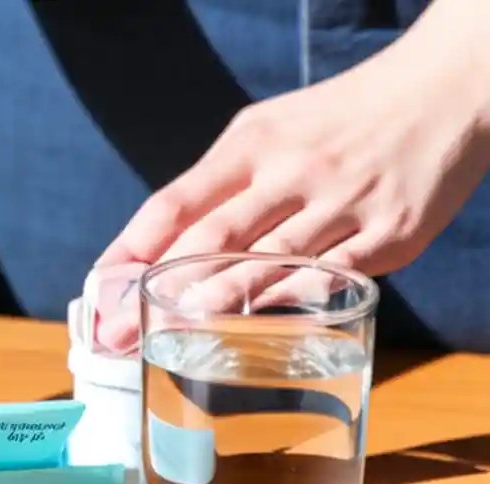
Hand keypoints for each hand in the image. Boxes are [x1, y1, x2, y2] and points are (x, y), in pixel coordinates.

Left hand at [94, 2, 489, 350]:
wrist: (444, 90)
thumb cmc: (336, 122)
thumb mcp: (266, 133)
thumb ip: (215, 187)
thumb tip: (150, 250)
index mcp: (249, 146)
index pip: (173, 203)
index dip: (130, 250)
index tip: (99, 291)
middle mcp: (291, 173)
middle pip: (211, 238)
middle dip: (157, 290)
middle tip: (120, 333)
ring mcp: (343, 204)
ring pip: (268, 260)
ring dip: (215, 301)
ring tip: (173, 334)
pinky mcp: (392, 233)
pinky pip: (334, 275)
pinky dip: (292, 300)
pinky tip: (260, 325)